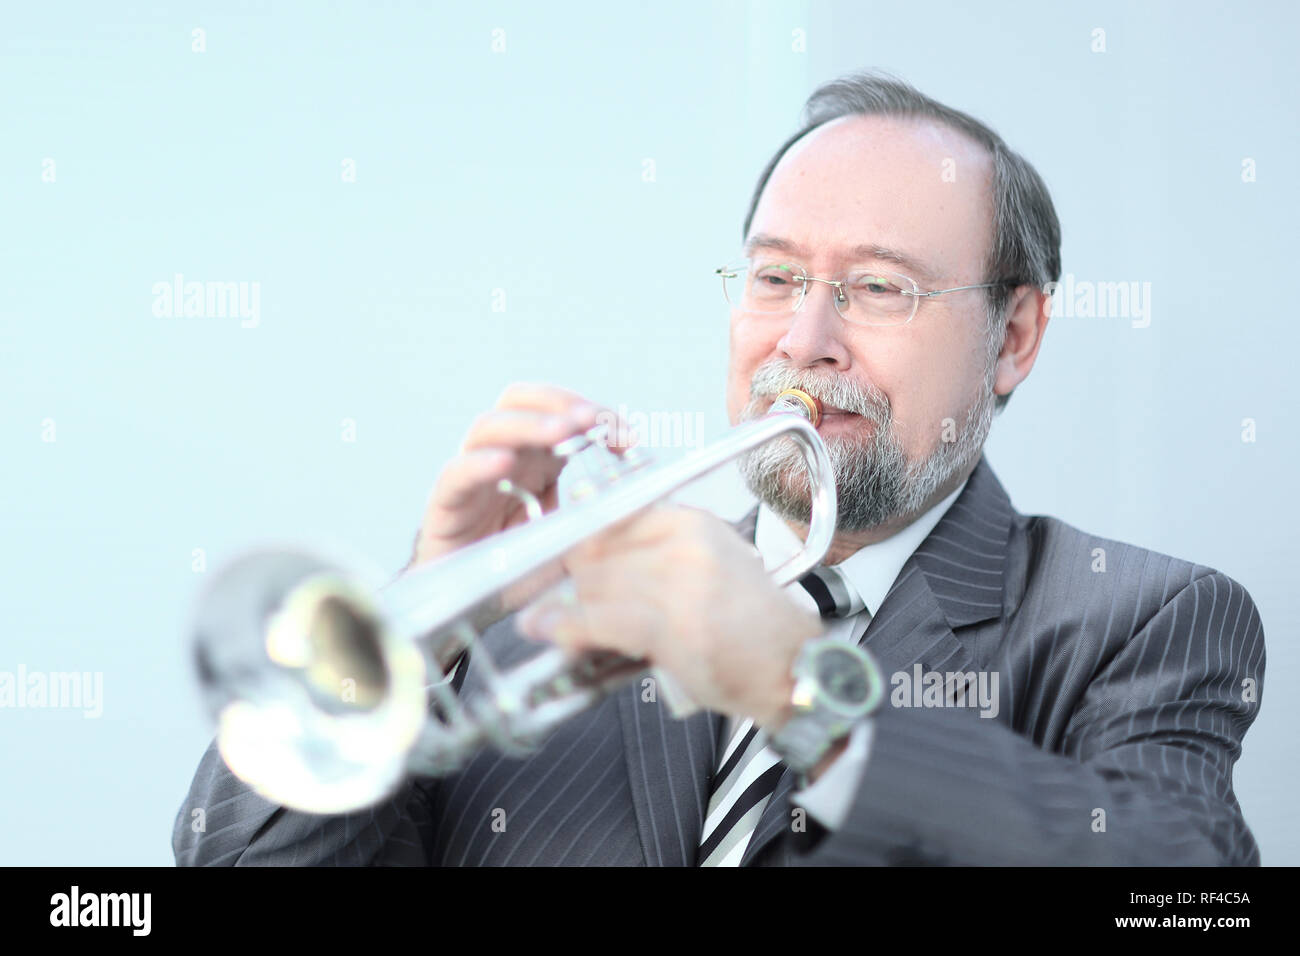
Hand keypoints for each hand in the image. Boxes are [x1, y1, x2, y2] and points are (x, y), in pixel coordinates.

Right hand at [408, 383, 629, 641]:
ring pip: (488, 428)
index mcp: (536, 459)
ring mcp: (472, 476)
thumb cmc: (522, 569)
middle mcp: (503, 457)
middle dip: (558, 403)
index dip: (593, 413)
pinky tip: (504, 464)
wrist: (473, 608)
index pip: (558, 411)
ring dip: (527, 425)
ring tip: (560, 433)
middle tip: (590, 421)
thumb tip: (644, 500)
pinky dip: (479, 464)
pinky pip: (456, 474)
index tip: (626, 435)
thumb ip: (599, 515)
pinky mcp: (446, 504)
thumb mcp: (573, 537)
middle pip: (519, 402)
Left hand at [518, 505, 824, 728]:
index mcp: (690, 522)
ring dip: (559, 608)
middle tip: (538, 600)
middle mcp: (683, 542)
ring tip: (537, 623)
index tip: (552, 566)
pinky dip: (567, 628)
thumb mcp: (704, 568)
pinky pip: (599, 619)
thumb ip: (650, 561)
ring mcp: (677, 581)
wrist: (793, 666)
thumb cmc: (748, 625)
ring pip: (593, 586)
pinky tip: (548, 633)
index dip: (575, 547)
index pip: (611, 522)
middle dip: (564, 581)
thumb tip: (585, 573)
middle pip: (596, 553)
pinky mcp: (670, 623)